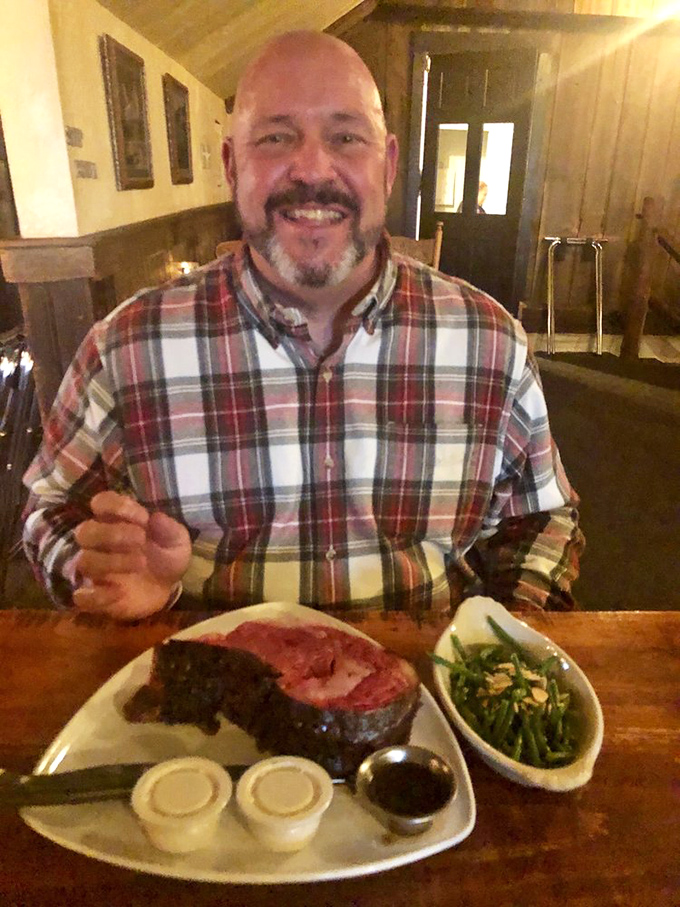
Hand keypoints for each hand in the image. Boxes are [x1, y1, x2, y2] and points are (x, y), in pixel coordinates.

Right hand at [72, 491, 191, 620]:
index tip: (143, 518)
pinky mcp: (96, 597)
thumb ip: (171, 530)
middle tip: (140, 539)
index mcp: (117, 522)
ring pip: (85, 561)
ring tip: (141, 562)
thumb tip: (156, 518)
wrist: (167, 590)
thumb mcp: (178, 543)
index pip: (101, 502)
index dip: (117, 506)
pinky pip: (81, 597)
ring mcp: (95, 570)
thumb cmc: (166, 558)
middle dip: (111, 533)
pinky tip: (119, 592)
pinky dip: (95, 595)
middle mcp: (100, 543)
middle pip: (85, 531)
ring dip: (111, 561)